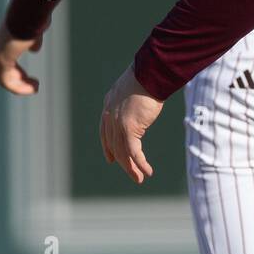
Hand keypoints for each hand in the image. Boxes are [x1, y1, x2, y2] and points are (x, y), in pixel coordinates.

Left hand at [0, 19, 49, 94]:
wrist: (27, 13)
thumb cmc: (33, 17)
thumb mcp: (35, 30)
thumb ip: (33, 40)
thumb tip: (34, 49)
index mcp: (4, 39)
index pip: (8, 60)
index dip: (19, 72)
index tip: (31, 78)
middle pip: (5, 71)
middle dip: (20, 80)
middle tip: (34, 85)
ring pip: (5, 78)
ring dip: (20, 86)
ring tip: (34, 89)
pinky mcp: (1, 59)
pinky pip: (7, 81)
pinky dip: (19, 88)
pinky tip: (32, 89)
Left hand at [100, 65, 162, 184]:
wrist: (149, 74)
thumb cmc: (146, 77)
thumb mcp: (133, 89)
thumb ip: (131, 99)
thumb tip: (140, 102)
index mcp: (108, 106)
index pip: (105, 132)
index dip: (108, 148)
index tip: (111, 159)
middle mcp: (110, 116)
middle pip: (114, 146)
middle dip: (123, 163)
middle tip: (133, 175)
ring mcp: (118, 123)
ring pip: (123, 152)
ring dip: (132, 168)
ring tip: (140, 178)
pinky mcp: (129, 128)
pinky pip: (134, 152)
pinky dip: (140, 163)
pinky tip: (147, 171)